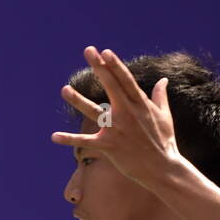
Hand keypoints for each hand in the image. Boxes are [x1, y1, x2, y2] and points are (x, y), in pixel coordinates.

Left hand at [50, 46, 181, 187]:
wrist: (162, 169)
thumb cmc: (164, 142)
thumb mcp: (165, 116)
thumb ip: (160, 96)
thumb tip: (163, 80)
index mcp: (140, 104)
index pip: (126, 80)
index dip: (115, 65)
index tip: (106, 51)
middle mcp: (127, 113)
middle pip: (110, 85)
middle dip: (99, 67)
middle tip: (88, 50)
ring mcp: (117, 129)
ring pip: (93, 111)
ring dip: (78, 100)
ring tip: (64, 89)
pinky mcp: (108, 146)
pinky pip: (85, 142)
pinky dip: (69, 139)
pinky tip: (54, 136)